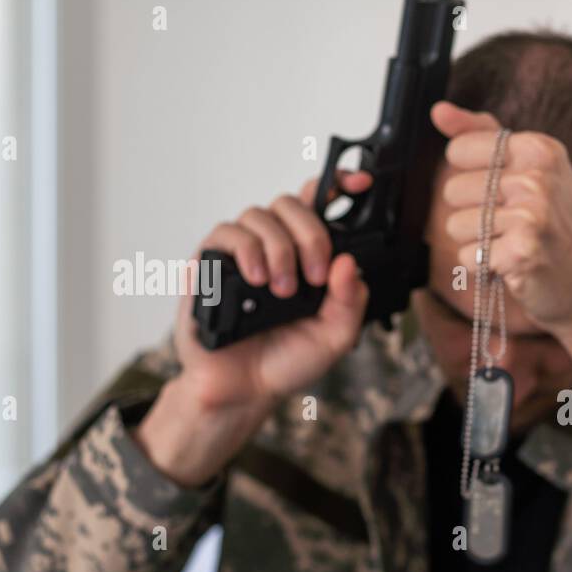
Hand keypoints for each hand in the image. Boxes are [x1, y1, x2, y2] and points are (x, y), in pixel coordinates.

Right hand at [135, 171, 372, 486]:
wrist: (244, 388)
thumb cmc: (288, 359)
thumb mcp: (336, 337)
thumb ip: (350, 302)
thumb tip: (349, 262)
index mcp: (308, 256)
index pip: (322, 207)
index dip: (340, 186)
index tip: (360, 183)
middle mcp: (275, 245)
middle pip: (291, 203)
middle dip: (310, 234)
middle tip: (314, 276)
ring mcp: (242, 251)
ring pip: (259, 214)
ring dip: (278, 249)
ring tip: (282, 290)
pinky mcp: (211, 262)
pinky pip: (226, 233)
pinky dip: (246, 251)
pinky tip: (257, 280)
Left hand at [431, 100, 571, 334]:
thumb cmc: (559, 234)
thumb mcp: (532, 173)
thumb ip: (484, 137)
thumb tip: (438, 111)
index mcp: (540, 149)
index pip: (459, 150)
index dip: (471, 180)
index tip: (503, 195)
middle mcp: (538, 176)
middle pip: (453, 190)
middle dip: (473, 216)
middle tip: (513, 229)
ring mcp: (532, 214)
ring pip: (456, 225)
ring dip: (478, 245)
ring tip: (513, 248)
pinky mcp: (522, 251)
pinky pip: (467, 257)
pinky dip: (484, 269)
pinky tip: (514, 267)